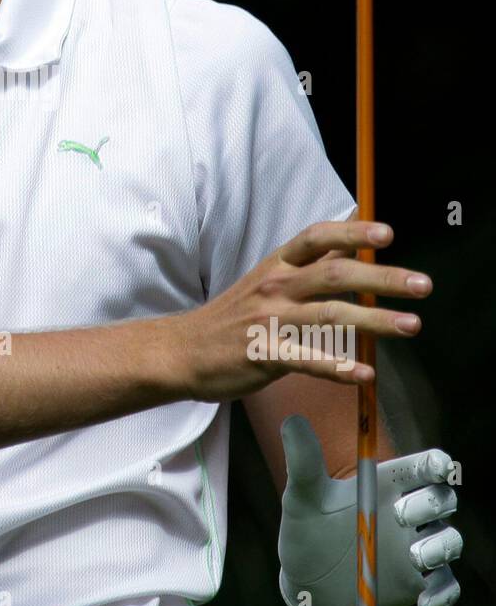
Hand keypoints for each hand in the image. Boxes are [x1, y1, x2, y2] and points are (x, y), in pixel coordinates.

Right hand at [171, 217, 431, 402]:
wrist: (183, 351)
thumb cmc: (232, 317)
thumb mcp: (266, 280)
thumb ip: (309, 264)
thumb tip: (351, 239)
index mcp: (276, 266)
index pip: (317, 238)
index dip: (352, 232)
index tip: (388, 232)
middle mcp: (275, 287)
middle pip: (336, 274)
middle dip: (383, 278)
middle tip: (422, 285)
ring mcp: (270, 321)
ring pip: (331, 316)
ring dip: (375, 320)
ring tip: (411, 326)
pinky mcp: (265, 355)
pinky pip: (308, 360)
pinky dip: (339, 366)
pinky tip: (364, 374)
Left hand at [277, 415, 462, 605]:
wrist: (306, 584)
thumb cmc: (308, 531)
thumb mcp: (302, 498)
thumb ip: (302, 462)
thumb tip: (291, 419)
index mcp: (386, 486)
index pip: (422, 468)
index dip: (434, 464)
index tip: (436, 464)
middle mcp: (409, 516)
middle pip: (441, 501)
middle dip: (431, 503)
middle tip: (401, 513)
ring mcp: (417, 552)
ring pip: (449, 542)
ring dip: (439, 547)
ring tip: (415, 555)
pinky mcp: (420, 587)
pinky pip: (444, 589)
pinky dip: (440, 596)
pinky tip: (423, 603)